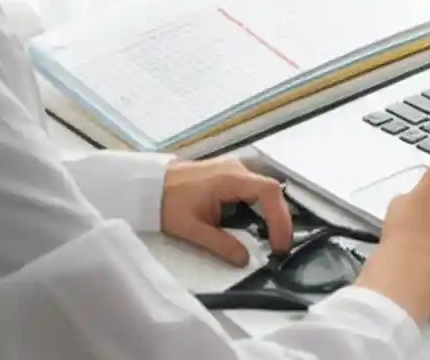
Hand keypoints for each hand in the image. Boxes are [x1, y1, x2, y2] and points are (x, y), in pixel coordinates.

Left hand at [160, 157, 292, 265]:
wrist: (148, 186)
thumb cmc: (168, 204)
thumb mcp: (192, 230)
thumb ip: (221, 245)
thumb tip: (245, 260)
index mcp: (230, 179)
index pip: (269, 193)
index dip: (280, 219)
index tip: (279, 244)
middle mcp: (238, 169)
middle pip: (272, 190)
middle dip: (280, 218)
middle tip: (279, 245)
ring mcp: (234, 168)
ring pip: (265, 188)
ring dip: (272, 212)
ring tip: (272, 237)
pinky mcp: (230, 173)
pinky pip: (254, 188)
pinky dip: (261, 206)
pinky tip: (257, 224)